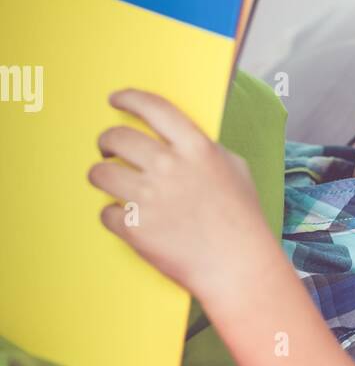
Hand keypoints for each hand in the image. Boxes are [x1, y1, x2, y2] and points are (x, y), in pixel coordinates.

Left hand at [87, 88, 274, 295]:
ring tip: (110, 182)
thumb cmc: (242, 221)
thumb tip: (181, 139)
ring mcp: (149, 198)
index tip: (116, 99)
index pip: (152, 108)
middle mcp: (169, 167)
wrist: (237, 267)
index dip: (129, 99)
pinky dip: (113, 215)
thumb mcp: (236, 169)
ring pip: (100, 173)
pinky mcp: (135, 228)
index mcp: (196, 148)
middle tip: (107, 149)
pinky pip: (106, 212)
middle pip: (117, 137)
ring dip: (101, 175)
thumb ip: (206, 149)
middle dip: (106, 141)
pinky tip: (127, 218)